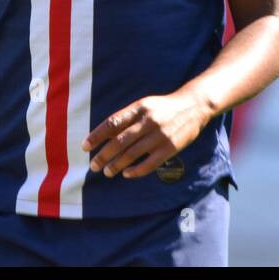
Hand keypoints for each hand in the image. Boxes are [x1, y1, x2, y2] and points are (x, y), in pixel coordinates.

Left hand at [83, 90, 211, 179]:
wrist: (193, 106)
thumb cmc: (163, 107)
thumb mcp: (144, 105)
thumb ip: (126, 118)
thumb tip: (105, 135)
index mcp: (138, 108)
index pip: (112, 123)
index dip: (96, 136)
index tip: (85, 147)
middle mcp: (148, 121)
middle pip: (119, 141)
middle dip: (104, 155)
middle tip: (94, 166)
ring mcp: (159, 135)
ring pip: (132, 154)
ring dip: (117, 165)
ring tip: (107, 172)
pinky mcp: (170, 148)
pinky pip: (150, 163)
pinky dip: (136, 171)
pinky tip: (127, 174)